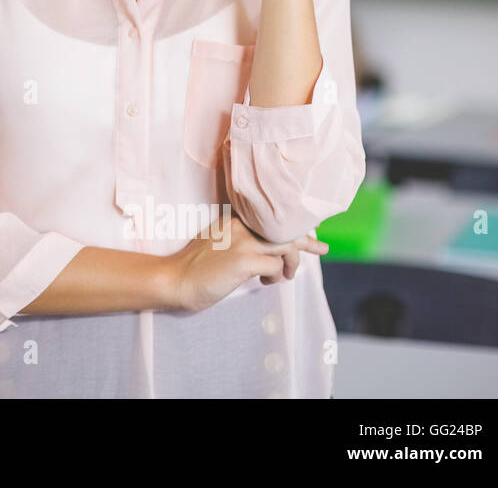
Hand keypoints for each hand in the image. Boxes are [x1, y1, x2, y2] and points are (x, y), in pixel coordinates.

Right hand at [170, 214, 327, 312]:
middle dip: (306, 240)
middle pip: (285, 227)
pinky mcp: (244, 262)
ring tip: (288, 275)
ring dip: (293, 262)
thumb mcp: (217, 241)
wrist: (176, 279)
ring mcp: (243, 242)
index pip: (271, 214)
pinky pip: (276, 266)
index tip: (307, 230)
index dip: (292, 223)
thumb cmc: (195, 265)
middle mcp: (240, 226)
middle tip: (321, 249)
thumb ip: (239, 238)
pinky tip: (266, 283)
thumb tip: (267, 248)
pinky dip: (277, 276)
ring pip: (286, 245)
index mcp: (233, 218)